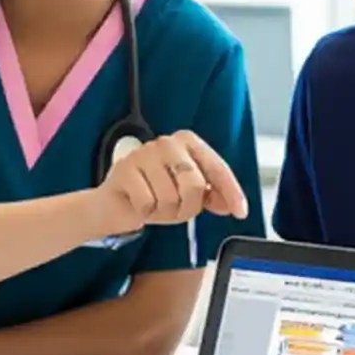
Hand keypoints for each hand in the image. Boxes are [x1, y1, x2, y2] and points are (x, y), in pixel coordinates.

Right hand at [100, 130, 247, 225]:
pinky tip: (140, 205)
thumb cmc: (153, 195)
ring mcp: (144, 153)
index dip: (231, 192)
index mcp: (187, 142)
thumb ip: (210, 195)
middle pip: (194, 185)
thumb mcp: (187, 196)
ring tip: (155, 205)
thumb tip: (230, 204)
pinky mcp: (125, 169)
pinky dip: (146, 212)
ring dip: (165, 212)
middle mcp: (166, 142)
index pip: (217, 167)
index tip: (240, 212)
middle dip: (188, 207)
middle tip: (176, 210)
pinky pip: (148, 203)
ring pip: (171, 197)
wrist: (114, 204)